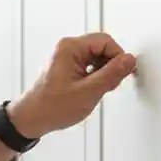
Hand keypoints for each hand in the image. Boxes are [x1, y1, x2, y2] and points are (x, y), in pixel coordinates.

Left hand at [8, 32, 136, 137]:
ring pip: (97, 57)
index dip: (118, 57)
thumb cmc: (51, 106)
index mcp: (70, 48)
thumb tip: (129, 60)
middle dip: (111, 66)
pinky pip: (90, 65)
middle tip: (110, 84)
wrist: (31, 119)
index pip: (106, 41)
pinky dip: (96, 77)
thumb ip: (111, 74)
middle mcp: (67, 48)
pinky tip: (92, 90)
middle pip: (102, 47)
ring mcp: (67, 57)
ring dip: (104, 72)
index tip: (124, 73)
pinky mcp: (68, 66)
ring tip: (98, 90)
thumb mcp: (88, 92)